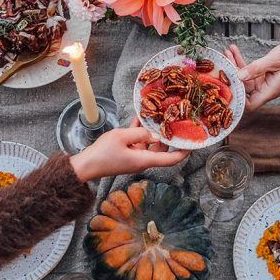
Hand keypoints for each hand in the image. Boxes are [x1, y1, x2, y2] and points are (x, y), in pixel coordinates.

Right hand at [70, 125, 189, 182]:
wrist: (86, 165)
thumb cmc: (103, 153)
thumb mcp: (122, 137)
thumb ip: (140, 133)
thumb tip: (156, 133)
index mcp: (144, 160)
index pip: (170, 159)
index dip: (184, 152)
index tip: (193, 143)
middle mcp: (143, 160)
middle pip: (162, 149)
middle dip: (169, 137)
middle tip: (176, 121)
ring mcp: (135, 157)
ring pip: (150, 143)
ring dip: (154, 131)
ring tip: (158, 115)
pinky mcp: (127, 153)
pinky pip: (138, 141)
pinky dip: (140, 131)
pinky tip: (141, 116)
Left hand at [226, 40, 279, 110]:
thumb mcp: (274, 60)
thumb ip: (256, 68)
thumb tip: (240, 76)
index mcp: (271, 91)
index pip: (251, 104)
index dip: (239, 99)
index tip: (228, 85)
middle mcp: (266, 89)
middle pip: (243, 88)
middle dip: (232, 74)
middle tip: (224, 60)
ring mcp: (264, 81)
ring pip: (244, 77)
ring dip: (235, 64)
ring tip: (227, 51)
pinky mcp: (262, 74)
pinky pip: (249, 69)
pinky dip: (241, 61)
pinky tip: (234, 50)